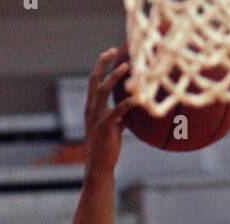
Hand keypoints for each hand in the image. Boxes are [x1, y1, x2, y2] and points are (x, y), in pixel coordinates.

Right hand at [83, 45, 134, 172]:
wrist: (99, 167)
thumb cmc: (106, 149)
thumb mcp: (111, 129)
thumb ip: (118, 118)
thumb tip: (128, 113)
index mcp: (91, 108)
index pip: (94, 81)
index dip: (101, 65)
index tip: (110, 53)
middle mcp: (91, 109)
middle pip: (94, 79)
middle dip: (103, 63)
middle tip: (113, 50)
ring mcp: (97, 117)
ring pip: (103, 90)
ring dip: (115, 77)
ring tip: (127, 67)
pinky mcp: (105, 127)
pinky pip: (117, 111)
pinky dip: (127, 103)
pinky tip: (138, 98)